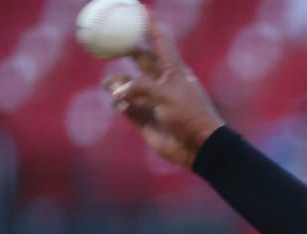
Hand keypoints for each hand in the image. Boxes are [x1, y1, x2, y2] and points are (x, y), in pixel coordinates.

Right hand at [103, 20, 223, 168]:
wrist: (198, 147)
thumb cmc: (190, 116)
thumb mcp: (166, 95)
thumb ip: (140, 87)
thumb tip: (116, 89)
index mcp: (173, 70)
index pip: (159, 41)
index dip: (149, 24)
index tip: (139, 9)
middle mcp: (161, 82)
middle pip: (140, 58)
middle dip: (126, 48)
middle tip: (109, 41)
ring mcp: (151, 99)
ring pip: (126, 83)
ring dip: (117, 83)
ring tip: (115, 90)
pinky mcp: (143, 117)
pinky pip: (123, 105)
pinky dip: (118, 103)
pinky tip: (120, 105)